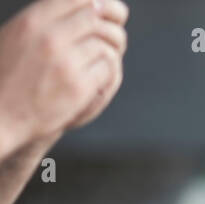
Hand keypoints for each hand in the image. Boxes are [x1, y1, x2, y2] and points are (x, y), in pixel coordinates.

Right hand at [0, 0, 128, 151]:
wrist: (1, 113)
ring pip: (104, 45)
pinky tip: (100, 77)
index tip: (108, 13)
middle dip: (110, 27)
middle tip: (116, 39)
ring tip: (109, 59)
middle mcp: (49, 38)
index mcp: (32, 21)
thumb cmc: (8, 74)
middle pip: (95, 18)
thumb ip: (45, 19)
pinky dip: (108, 72)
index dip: (99, 4)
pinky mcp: (78, 87)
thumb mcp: (17, 35)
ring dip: (111, 52)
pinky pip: (107, 70)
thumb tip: (88, 6)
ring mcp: (65, 63)